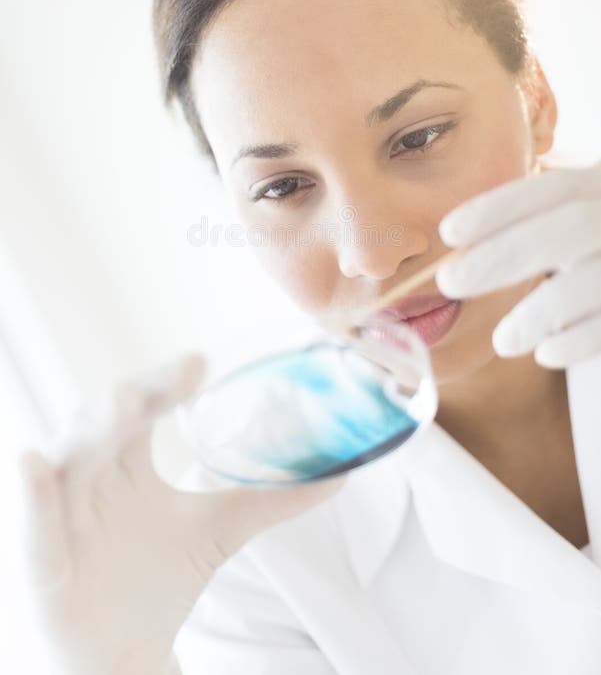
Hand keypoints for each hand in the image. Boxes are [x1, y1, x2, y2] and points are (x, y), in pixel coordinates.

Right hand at [17, 356, 344, 674]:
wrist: (125, 649)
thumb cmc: (160, 575)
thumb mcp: (221, 529)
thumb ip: (272, 500)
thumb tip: (340, 474)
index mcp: (129, 460)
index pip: (141, 407)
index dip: (162, 382)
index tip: (198, 363)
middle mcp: (93, 477)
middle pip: (101, 424)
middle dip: (125, 399)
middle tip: (152, 382)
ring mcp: (64, 516)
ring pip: (67, 463)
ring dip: (88, 433)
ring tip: (118, 406)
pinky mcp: (44, 563)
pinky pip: (34, 526)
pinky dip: (32, 495)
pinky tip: (31, 462)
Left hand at [434, 160, 600, 367]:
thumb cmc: (599, 252)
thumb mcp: (585, 222)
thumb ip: (545, 226)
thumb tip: (466, 254)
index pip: (553, 188)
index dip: (498, 207)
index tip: (448, 232)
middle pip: (568, 226)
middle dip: (502, 254)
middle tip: (450, 283)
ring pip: (590, 280)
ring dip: (537, 312)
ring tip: (503, 340)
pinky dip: (577, 340)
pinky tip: (545, 353)